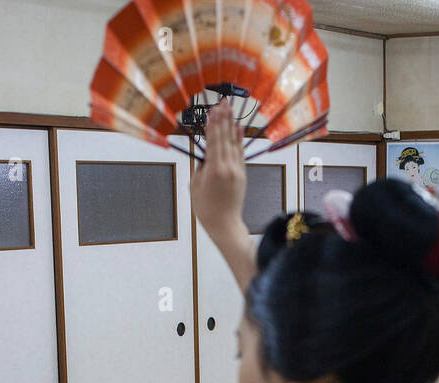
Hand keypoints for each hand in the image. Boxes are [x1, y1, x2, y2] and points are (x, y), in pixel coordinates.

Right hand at [190, 100, 247, 237]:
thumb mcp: (196, 186)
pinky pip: (240, 152)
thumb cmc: (206, 208)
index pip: (214, 141)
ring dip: (231, 124)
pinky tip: (239, 127)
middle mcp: (228, 167)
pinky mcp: (242, 174)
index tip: (213, 110)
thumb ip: (201, 166)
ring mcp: (237, 170)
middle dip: (223, 118)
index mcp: (214, 170)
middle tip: (222, 102)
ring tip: (230, 108)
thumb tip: (206, 152)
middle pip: (225, 138)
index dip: (213, 124)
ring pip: (234, 142)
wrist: (224, 224)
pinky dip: (239, 138)